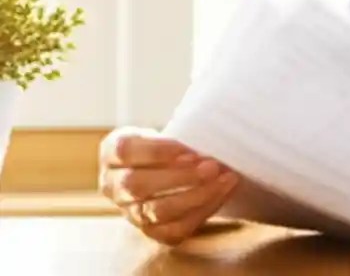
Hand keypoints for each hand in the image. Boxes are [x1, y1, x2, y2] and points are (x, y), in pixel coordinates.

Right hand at [98, 127, 239, 244]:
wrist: (173, 170)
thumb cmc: (172, 145)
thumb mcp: (166, 131)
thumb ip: (179, 132)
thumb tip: (208, 136)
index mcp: (111, 154)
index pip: (125, 151)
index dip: (158, 151)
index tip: (189, 150)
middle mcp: (113, 186)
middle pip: (137, 185)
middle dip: (179, 177)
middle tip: (212, 167)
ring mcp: (130, 212)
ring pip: (157, 211)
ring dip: (196, 195)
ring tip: (224, 179)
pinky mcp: (152, 232)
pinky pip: (175, 229)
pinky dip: (203, 210)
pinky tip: (223, 193)